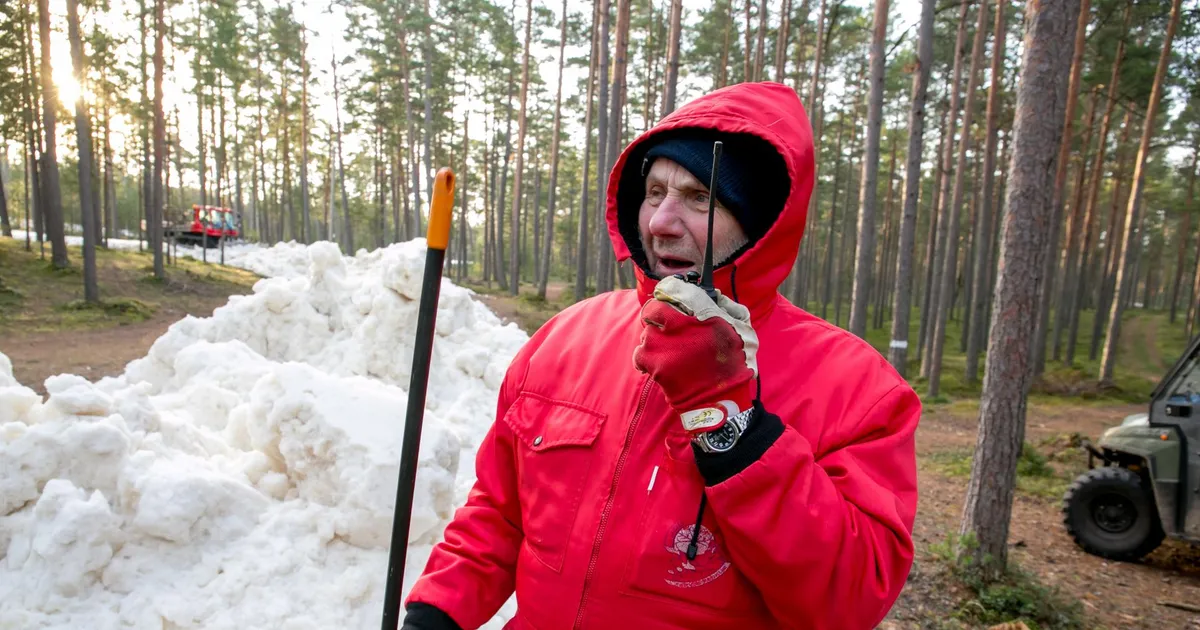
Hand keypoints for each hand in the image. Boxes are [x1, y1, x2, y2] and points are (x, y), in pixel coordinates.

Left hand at [632, 275, 758, 433]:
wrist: (720, 401)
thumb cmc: (733, 364)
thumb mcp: (740, 327)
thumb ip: (725, 305)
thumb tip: (709, 293)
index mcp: (703, 313)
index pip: (673, 287)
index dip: (669, 290)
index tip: (670, 295)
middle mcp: (680, 326)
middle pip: (653, 307)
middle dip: (658, 315)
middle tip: (667, 325)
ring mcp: (663, 345)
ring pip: (646, 332)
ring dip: (655, 338)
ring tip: (671, 350)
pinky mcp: (653, 364)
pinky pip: (639, 353)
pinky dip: (647, 357)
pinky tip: (661, 361)